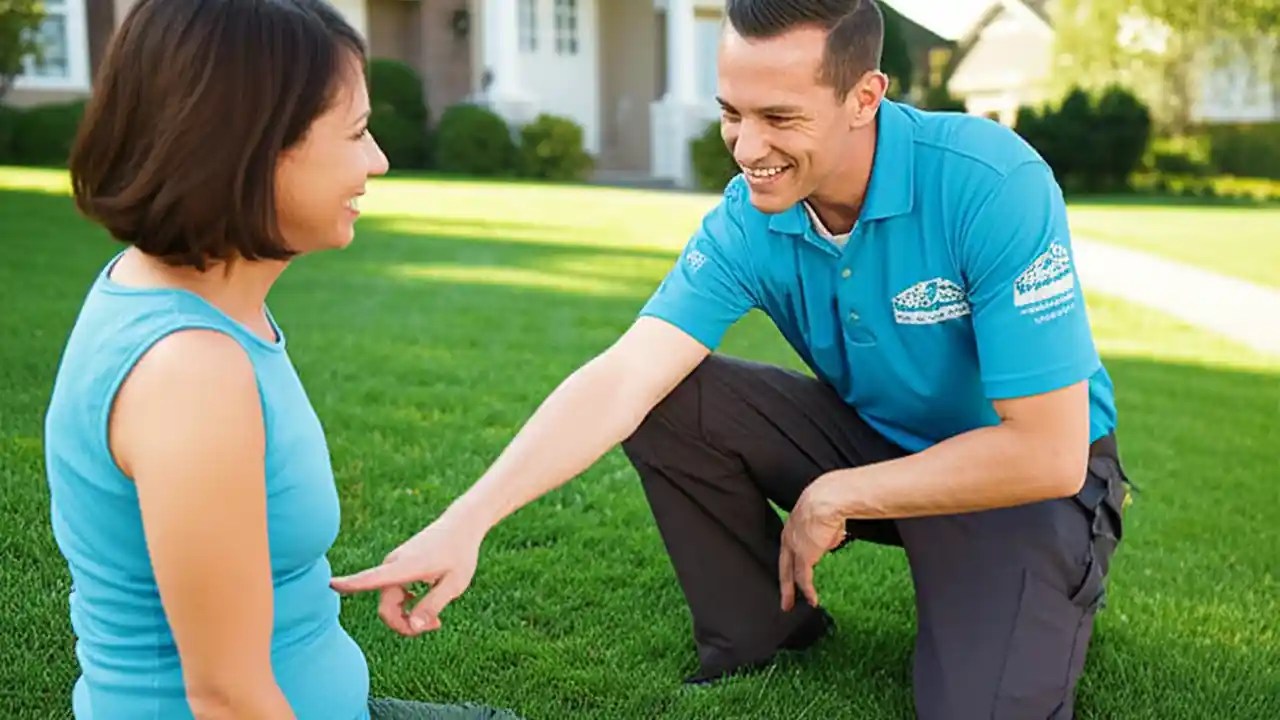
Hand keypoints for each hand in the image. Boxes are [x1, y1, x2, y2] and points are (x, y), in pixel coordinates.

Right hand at [330, 512, 483, 635]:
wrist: (462, 526)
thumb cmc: (460, 554)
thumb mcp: (454, 585)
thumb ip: (432, 606)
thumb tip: (411, 627)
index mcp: (405, 567)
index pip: (372, 579)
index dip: (350, 584)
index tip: (329, 584)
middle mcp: (393, 565)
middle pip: (386, 606)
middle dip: (405, 624)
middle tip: (435, 626)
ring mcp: (394, 565)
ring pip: (390, 602)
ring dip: (407, 616)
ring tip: (435, 620)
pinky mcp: (398, 566)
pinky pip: (393, 593)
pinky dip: (407, 605)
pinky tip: (424, 606)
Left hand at [779, 475, 846, 611]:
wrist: (828, 499)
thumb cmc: (830, 501)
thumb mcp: (826, 520)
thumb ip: (824, 533)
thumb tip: (828, 541)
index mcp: (792, 526)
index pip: (787, 549)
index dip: (789, 562)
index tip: (790, 573)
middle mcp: (789, 538)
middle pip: (783, 564)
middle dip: (783, 583)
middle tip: (782, 598)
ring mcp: (794, 548)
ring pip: (789, 574)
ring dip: (791, 591)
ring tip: (790, 605)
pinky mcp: (803, 556)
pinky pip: (803, 578)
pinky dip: (808, 591)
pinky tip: (812, 601)